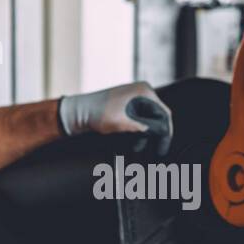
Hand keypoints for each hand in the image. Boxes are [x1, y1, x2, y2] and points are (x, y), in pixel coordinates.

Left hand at [58, 82, 172, 154]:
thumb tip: (163, 133)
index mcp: (144, 92)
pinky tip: (132, 141)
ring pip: (148, 121)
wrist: (78, 112)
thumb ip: (146, 127)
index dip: (165, 134)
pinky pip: (139, 120)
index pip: (164, 114)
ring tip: (136, 147)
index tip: (162, 150)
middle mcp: (141, 92)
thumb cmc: (98, 114)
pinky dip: (137, 131)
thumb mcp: (125, 123)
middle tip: (152, 151)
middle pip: (157, 117)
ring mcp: (134, 98)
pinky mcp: (127, 105)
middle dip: (154, 135)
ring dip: (144, 135)